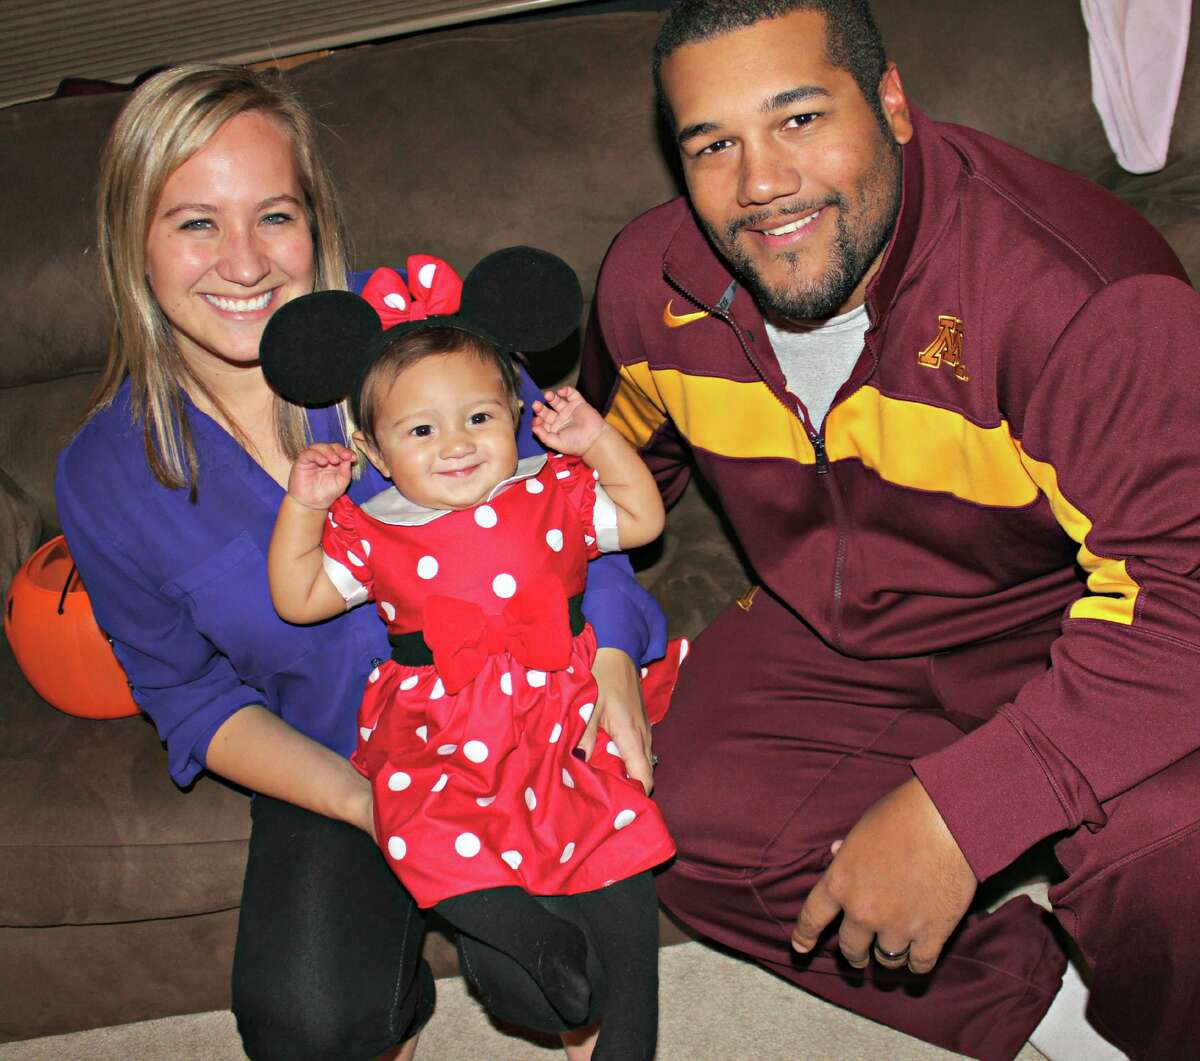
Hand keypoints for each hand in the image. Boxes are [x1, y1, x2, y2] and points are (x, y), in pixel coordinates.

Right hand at [288, 443, 355, 510]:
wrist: (312, 504)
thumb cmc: (327, 493)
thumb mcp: (340, 484)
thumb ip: (345, 473)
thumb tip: (349, 460)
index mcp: (335, 461)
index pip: (341, 451)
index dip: (347, 452)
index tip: (353, 457)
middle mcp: (324, 457)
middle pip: (331, 447)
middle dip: (339, 450)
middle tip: (345, 457)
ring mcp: (313, 458)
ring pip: (319, 447)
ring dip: (328, 451)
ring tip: (335, 460)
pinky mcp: (302, 461)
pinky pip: (308, 453)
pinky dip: (316, 455)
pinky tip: (323, 462)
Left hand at [530, 387, 605, 456]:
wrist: (595, 439)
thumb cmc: (577, 444)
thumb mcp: (557, 443)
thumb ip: (544, 436)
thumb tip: (533, 428)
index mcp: (554, 430)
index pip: (541, 422)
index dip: (537, 420)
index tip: (535, 419)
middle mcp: (560, 420)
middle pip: (546, 411)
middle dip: (540, 408)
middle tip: (536, 404)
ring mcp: (569, 411)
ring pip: (556, 401)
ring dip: (551, 397)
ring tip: (548, 396)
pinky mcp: (578, 403)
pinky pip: (571, 394)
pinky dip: (566, 390)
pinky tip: (562, 392)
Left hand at [578, 646, 654, 793]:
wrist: (617, 648)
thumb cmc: (601, 675)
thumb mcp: (588, 706)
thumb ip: (584, 737)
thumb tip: (578, 765)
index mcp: (631, 734)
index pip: (644, 775)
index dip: (636, 794)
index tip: (619, 808)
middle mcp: (643, 734)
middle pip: (643, 771)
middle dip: (629, 787)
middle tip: (605, 799)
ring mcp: (644, 727)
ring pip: (640, 759)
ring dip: (627, 772)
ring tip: (605, 783)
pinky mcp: (639, 721)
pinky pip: (637, 748)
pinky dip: (626, 757)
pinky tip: (608, 759)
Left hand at [791, 777, 975, 973]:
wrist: (946, 821)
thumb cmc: (902, 816)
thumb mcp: (862, 830)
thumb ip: (848, 851)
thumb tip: (837, 852)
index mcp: (840, 882)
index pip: (813, 917)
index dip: (805, 935)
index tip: (801, 948)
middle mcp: (862, 910)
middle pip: (850, 948)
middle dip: (853, 954)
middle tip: (858, 956)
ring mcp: (896, 926)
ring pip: (885, 960)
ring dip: (887, 955)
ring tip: (891, 951)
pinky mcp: (931, 935)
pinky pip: (919, 964)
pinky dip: (916, 964)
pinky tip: (916, 959)